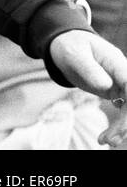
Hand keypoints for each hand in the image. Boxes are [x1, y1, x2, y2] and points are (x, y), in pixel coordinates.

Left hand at [48, 30, 126, 145]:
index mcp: (118, 63)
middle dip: (126, 122)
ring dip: (122, 127)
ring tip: (106, 141)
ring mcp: (120, 85)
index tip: (125, 120)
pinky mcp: (114, 93)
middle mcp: (123, 75)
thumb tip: (106, 86)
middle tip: (112, 139)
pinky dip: (116, 125)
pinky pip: (122, 111)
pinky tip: (105, 137)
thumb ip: (89, 69)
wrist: (65, 44)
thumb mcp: (74, 54)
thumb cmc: (70, 45)